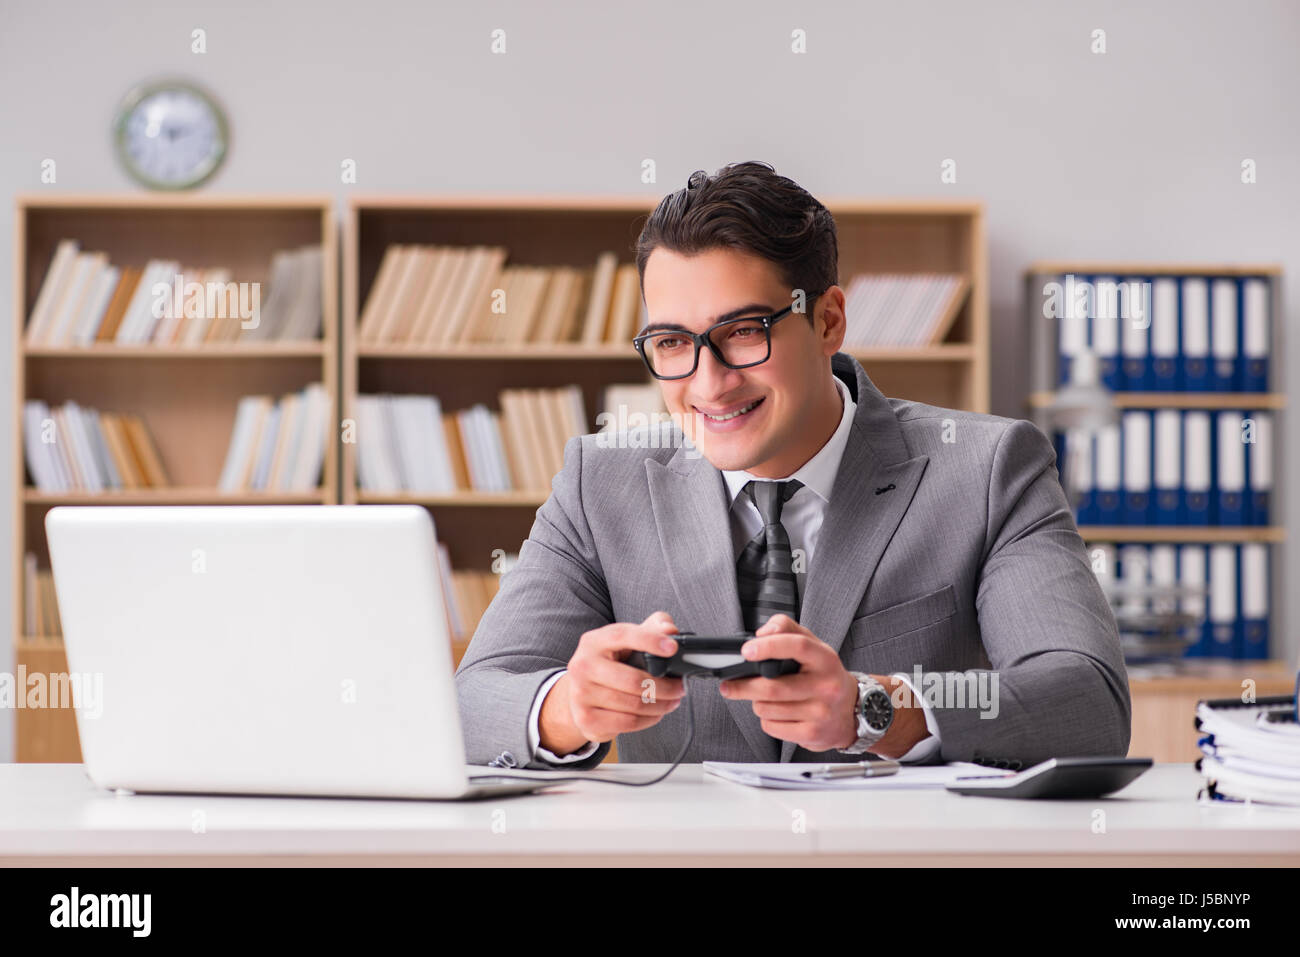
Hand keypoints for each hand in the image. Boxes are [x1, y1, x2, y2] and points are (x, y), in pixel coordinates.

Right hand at [538, 611, 685, 754]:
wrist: (579, 693)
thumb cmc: (609, 664)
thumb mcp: (626, 642)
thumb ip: (651, 628)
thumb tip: (670, 630)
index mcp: (593, 641)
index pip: (622, 635)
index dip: (649, 640)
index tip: (672, 647)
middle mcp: (582, 666)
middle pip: (633, 680)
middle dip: (665, 687)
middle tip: (680, 688)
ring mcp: (581, 694)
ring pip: (634, 705)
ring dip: (661, 705)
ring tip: (672, 701)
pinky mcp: (586, 719)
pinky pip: (628, 723)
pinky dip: (648, 720)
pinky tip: (655, 713)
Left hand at [718, 614, 859, 751]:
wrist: (853, 711)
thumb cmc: (826, 676)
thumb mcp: (814, 646)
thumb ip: (787, 629)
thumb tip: (762, 633)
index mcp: (825, 659)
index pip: (797, 646)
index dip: (769, 646)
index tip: (746, 650)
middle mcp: (826, 686)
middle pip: (773, 687)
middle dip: (743, 686)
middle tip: (729, 684)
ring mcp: (820, 712)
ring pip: (767, 708)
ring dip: (756, 703)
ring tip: (764, 698)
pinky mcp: (812, 734)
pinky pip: (772, 727)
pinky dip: (766, 720)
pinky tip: (777, 713)